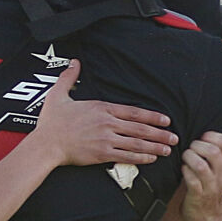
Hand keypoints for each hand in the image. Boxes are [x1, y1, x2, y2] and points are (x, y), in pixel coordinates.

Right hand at [31, 60, 181, 166]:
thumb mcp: (58, 94)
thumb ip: (69, 77)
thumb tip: (74, 62)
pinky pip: (126, 156)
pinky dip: (140, 158)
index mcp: (101, 108)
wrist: (46, 144)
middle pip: (140, 128)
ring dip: (154, 147)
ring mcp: (106, 140)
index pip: (133, 112)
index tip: (165, 120)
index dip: (152, 116)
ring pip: (137, 143)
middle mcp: (107, 124)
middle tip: (174, 138)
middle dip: (160, 134)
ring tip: (167, 150)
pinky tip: (150, 159)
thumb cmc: (52, 122)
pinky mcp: (102, 154)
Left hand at [180, 132, 221, 220]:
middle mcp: (221, 174)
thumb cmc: (209, 188)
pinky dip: (184, 172)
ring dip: (189, 157)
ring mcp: (210, 186)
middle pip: (213, 151)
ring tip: (185, 159)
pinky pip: (191, 180)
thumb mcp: (219, 170)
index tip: (202, 139)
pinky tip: (183, 170)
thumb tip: (201, 133)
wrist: (211, 216)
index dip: (211, 135)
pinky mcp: (198, 195)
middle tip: (190, 150)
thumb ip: (214, 154)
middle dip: (197, 146)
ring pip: (201, 165)